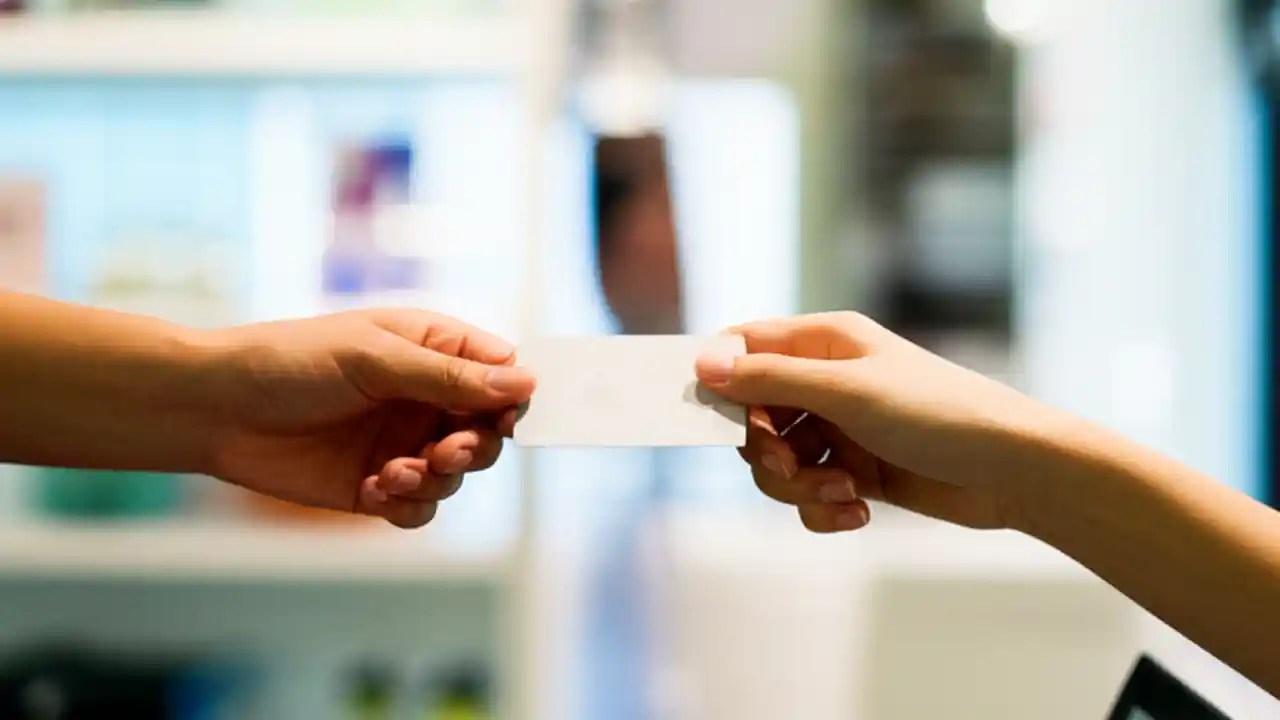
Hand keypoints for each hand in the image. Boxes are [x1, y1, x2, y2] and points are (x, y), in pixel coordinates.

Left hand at [200, 309, 534, 527]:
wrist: (214, 409)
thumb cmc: (290, 362)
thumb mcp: (374, 359)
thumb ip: (448, 376)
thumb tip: (525, 383)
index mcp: (431, 349)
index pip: (498, 373)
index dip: (511, 397)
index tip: (505, 418)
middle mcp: (424, 397)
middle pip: (488, 429)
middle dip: (475, 445)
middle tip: (447, 452)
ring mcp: (403, 442)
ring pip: (458, 474)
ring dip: (436, 478)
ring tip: (394, 473)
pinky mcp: (378, 485)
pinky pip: (421, 506)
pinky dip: (409, 504)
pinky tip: (374, 490)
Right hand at [695, 312, 1058, 533]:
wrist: (1013, 471)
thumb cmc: (938, 413)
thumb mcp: (846, 392)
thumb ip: (770, 379)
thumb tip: (702, 362)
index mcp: (823, 343)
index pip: (745, 347)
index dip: (721, 380)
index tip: (710, 418)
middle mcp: (827, 382)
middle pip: (753, 416)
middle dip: (764, 452)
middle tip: (792, 467)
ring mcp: (841, 429)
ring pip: (778, 462)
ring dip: (797, 487)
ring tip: (841, 493)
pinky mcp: (856, 472)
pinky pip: (810, 494)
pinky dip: (824, 508)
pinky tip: (857, 511)